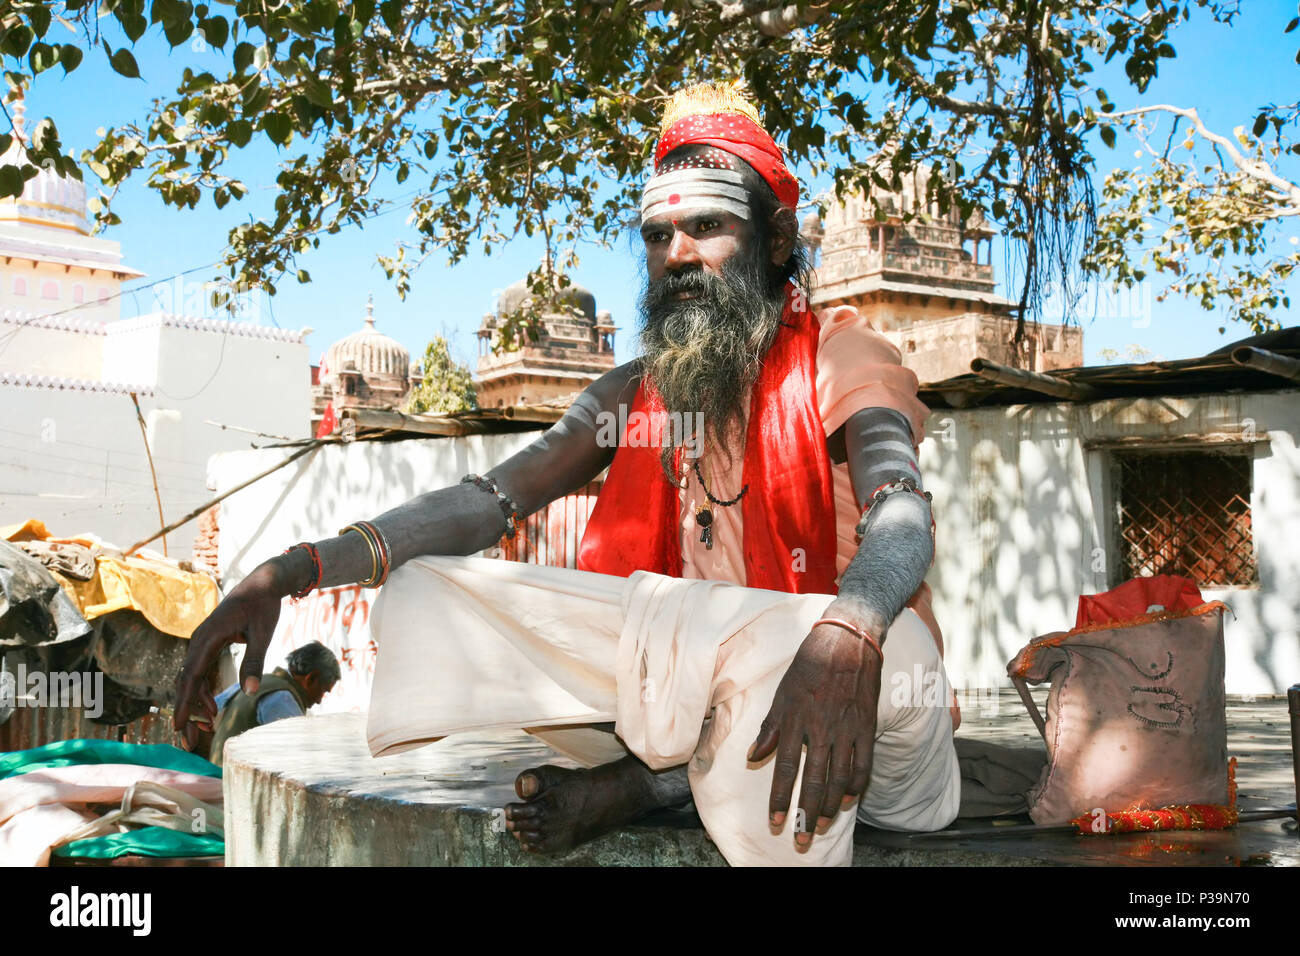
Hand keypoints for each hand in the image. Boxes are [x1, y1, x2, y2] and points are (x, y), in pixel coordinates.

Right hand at [172, 557, 296, 750]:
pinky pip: (200, 672)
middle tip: (188, 741)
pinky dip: (203, 692)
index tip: (178, 726)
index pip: (191, 676)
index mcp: (208, 637)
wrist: (263, 582)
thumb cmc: (264, 606)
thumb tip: (250, 692)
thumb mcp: (263, 634)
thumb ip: (254, 662)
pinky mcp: (209, 644)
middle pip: (186, 681)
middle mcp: (199, 640)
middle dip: (186, 712)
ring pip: (191, 679)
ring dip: (195, 704)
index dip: (184, 703)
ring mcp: (202, 642)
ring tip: (205, 728)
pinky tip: (211, 709)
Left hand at [748, 619, 882, 848]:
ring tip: (820, 824)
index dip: (780, 798)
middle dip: (805, 814)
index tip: (775, 822)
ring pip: (839, 779)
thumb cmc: (809, 665)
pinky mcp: (866, 726)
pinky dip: (856, 785)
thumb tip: (752, 756)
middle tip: (801, 839)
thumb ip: (769, 728)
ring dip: (830, 806)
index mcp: (795, 719)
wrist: (847, 641)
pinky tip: (848, 799)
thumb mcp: (782, 693)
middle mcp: (821, 728)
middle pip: (814, 781)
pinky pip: (863, 764)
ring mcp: (846, 729)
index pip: (784, 768)